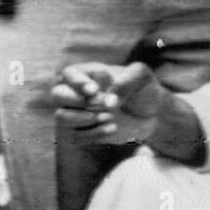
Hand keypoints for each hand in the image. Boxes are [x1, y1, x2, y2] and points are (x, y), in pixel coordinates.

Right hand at [52, 62, 167, 143]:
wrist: (151, 113)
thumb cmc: (143, 88)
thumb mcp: (142, 77)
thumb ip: (127, 81)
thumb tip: (109, 100)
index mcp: (89, 73)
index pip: (69, 73)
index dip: (77, 82)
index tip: (94, 90)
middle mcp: (78, 92)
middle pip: (58, 94)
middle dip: (78, 101)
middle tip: (104, 105)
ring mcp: (79, 113)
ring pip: (61, 117)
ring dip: (82, 119)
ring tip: (110, 117)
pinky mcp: (84, 132)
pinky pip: (76, 136)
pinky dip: (93, 134)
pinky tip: (113, 128)